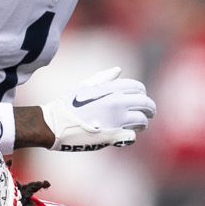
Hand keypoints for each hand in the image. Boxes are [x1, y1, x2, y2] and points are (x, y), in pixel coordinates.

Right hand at [37, 67, 153, 150]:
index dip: (142, 93)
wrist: (54, 124)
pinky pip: (132, 136)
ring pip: (141, 120)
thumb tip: (118, 70)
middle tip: (150, 113)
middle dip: (150, 109)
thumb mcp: (84, 86)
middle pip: (145, 103)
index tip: (141, 99)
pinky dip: (130, 136)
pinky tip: (125, 136)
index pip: (138, 88)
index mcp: (111, 89)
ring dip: (142, 123)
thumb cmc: (67, 105)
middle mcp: (117, 103)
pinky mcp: (113, 136)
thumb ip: (103, 77)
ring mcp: (116, 120)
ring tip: (139, 126)